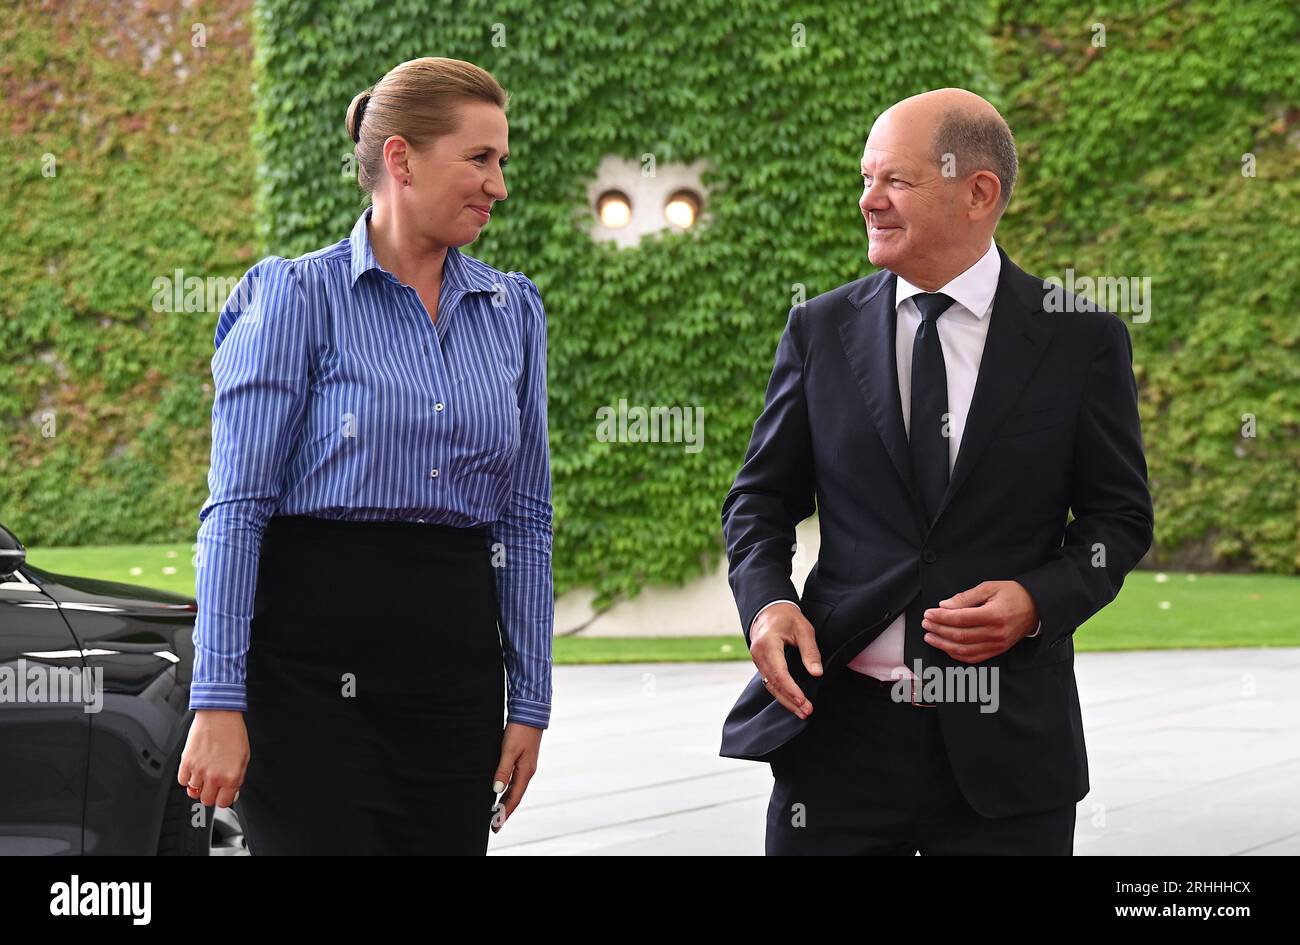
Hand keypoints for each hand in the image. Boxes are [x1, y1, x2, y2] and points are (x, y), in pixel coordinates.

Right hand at [177, 709, 248, 809]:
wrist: (219, 715)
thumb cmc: (233, 732)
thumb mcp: (244, 758)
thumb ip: (237, 778)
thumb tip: (231, 792)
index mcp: (231, 777)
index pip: (223, 803)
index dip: (223, 798)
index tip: (222, 794)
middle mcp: (214, 776)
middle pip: (206, 800)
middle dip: (210, 794)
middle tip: (213, 784)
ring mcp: (198, 770)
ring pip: (193, 792)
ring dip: (198, 785)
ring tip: (204, 772)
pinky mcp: (186, 762)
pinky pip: (182, 781)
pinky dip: (187, 778)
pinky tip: (195, 769)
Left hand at [491, 722, 541, 832]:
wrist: (530, 713)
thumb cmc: (520, 730)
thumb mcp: (509, 750)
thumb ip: (503, 770)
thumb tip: (497, 790)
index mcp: (525, 772)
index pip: (514, 797)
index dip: (505, 812)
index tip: (496, 825)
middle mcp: (527, 772)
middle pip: (515, 796)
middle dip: (505, 810)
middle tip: (495, 824)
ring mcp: (526, 766)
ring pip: (515, 788)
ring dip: (506, 801)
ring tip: (497, 812)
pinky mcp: (523, 760)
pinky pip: (515, 780)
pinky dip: (508, 789)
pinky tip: (502, 790)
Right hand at [749, 601, 822, 718]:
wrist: (769, 610)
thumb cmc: (787, 617)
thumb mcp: (803, 629)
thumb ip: (810, 652)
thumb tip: (816, 673)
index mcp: (767, 643)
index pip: (779, 672)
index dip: (791, 689)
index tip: (803, 700)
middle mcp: (758, 654)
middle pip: (773, 683)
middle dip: (790, 700)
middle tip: (807, 712)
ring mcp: (757, 660)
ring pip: (770, 686)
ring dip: (786, 700)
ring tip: (802, 712)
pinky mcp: (760, 664)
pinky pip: (769, 682)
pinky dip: (781, 693)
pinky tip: (792, 702)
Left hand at [922, 580, 1039, 662]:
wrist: (1036, 608)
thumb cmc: (1012, 594)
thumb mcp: (989, 588)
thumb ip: (965, 598)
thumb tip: (944, 606)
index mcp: (994, 615)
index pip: (960, 619)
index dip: (941, 618)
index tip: (928, 614)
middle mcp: (996, 633)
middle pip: (960, 636)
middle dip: (939, 630)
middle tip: (926, 624)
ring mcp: (997, 645)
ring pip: (964, 650)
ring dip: (944, 645)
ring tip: (930, 637)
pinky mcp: (998, 651)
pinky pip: (974, 657)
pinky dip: (957, 654)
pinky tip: (946, 647)